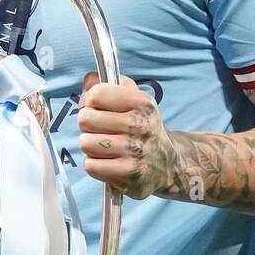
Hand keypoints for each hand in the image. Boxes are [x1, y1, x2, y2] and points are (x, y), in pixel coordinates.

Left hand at [77, 72, 182, 200]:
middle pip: (86, 119)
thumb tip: (88, 79)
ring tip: (106, 148)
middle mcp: (141, 125)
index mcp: (142, 103)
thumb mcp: (135, 101)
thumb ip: (109, 85)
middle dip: (88, 126)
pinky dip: (95, 165)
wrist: (169, 164)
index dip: (91, 102)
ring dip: (91, 147)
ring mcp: (136, 152)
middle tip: (102, 131)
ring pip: (86, 143)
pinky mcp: (130, 175)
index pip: (96, 94)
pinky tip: (109, 162)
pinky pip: (91, 165)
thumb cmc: (143, 129)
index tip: (100, 109)